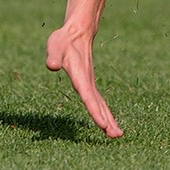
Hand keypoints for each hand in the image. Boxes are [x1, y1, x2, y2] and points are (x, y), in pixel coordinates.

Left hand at [46, 22, 123, 137]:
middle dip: (106, 120)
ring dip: (109, 119)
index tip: (102, 124)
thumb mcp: (55, 47)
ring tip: (117, 135)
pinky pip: (98, 102)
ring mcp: (90, 84)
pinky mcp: (89, 84)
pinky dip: (104, 113)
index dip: (94, 111)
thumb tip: (51, 66)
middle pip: (98, 105)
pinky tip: (107, 123)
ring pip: (101, 105)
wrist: (77, 33)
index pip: (88, 97)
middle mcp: (88, 82)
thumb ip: (53, 57)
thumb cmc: (63, 41)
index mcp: (80, 76)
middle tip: (115, 136)